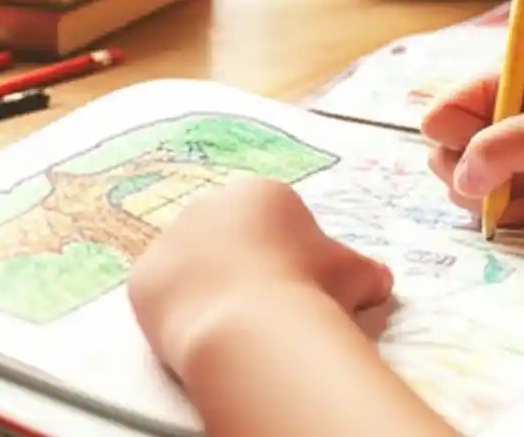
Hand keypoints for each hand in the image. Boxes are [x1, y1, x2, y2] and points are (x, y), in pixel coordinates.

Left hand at [127, 176, 392, 378]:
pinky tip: (203, 330)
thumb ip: (365, 270)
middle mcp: (208, 204)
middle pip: (229, 237)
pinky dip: (179, 310)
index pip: (274, 220)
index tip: (300, 284)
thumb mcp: (356, 275)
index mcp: (260, 192)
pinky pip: (163, 293)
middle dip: (245, 264)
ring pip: (193, 264)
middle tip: (265, 305)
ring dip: (208, 285)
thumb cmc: (310, 288)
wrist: (250, 324)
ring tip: (233, 322)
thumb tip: (380, 279)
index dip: (291, 254)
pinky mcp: (143, 276)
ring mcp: (169, 238)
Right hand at [420, 69, 523, 228]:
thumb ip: (501, 149)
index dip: (459, 139)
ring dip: (512, 199)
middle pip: (443, 160)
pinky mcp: (519, 196)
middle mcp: (496, 122)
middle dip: (487, 178)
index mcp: (499, 89)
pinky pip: (493, 216)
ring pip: (465, 193)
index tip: (497, 145)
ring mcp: (507, 162)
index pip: (437, 118)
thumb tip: (459, 181)